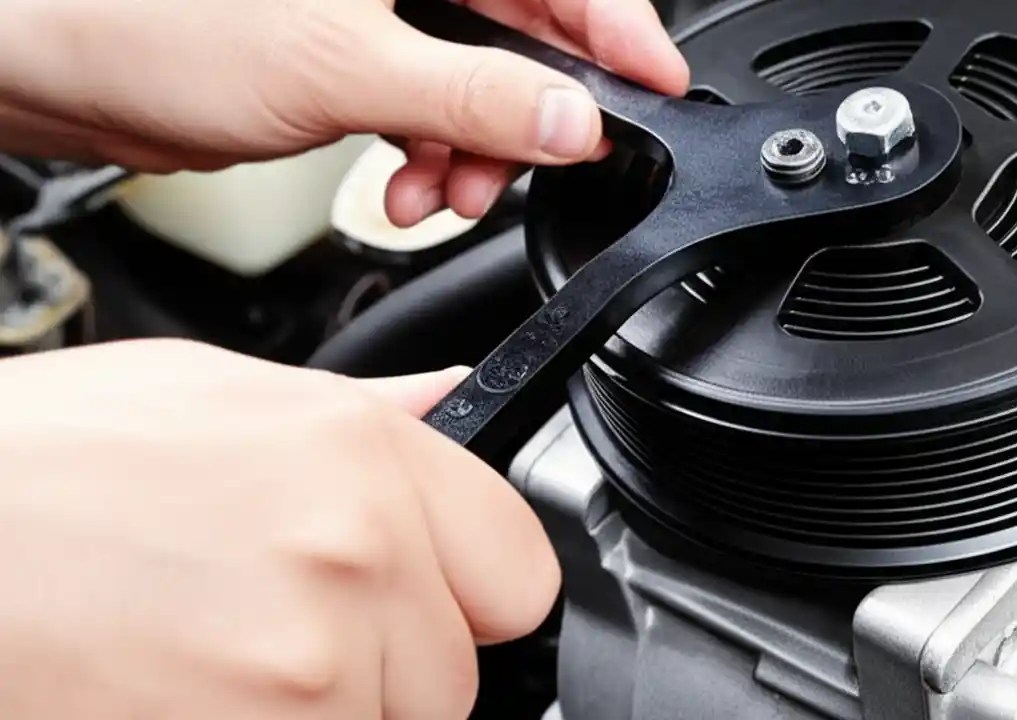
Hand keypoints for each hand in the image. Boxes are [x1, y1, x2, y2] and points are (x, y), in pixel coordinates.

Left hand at [0, 0, 688, 223]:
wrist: (63, 62)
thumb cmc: (158, 21)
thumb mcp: (345, 65)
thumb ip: (475, 97)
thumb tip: (573, 119)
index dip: (616, 34)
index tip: (654, 92)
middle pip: (526, 36)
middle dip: (528, 118)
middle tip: (520, 169)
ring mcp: (384, 8)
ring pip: (481, 85)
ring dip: (474, 153)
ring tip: (433, 195)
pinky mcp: (355, 54)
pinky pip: (432, 109)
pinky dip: (431, 159)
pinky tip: (400, 193)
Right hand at [0, 340, 559, 719]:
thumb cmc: (46, 461)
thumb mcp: (219, 391)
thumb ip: (364, 414)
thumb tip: (448, 399)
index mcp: (363, 457)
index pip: (519, 568)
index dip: (476, 591)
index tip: (438, 597)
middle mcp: (352, 559)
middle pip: (454, 670)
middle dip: (390, 662)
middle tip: (286, 624)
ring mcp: (305, 669)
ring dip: (331, 709)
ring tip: (224, 654)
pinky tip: (196, 689)